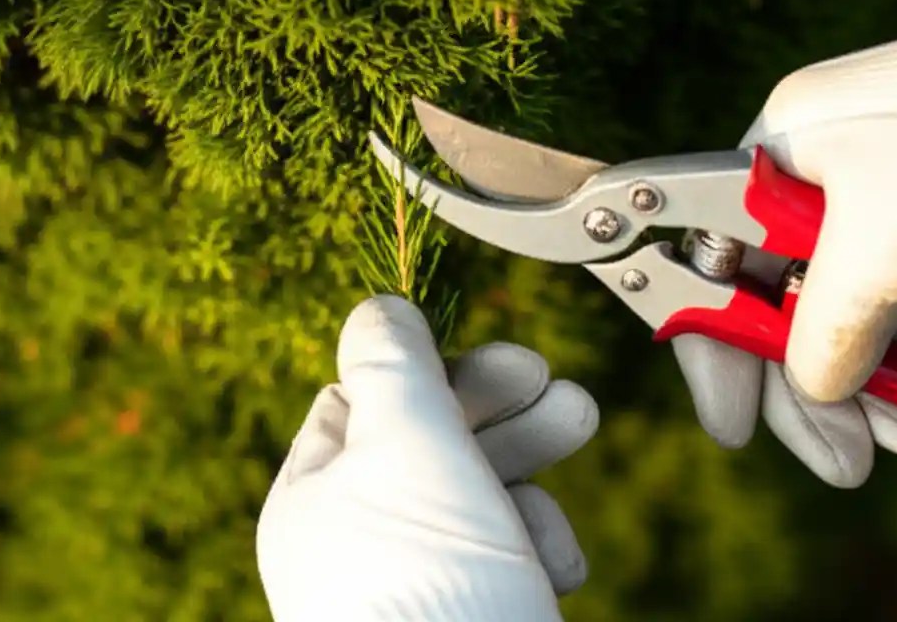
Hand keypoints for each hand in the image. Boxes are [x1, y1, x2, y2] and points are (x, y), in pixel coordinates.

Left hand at [257, 295, 598, 620]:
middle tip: (564, 393)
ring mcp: (412, 587)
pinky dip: (534, 545)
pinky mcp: (465, 620)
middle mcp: (355, 542)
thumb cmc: (428, 579)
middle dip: (505, 412)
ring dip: (531, 465)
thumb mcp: (404, 440)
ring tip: (580, 432)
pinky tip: (557, 561)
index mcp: (316, 495)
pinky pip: (499, 562)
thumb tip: (377, 307)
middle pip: (431, 445)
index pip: (367, 403)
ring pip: (475, 499)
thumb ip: (392, 362)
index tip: (509, 362)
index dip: (439, 373)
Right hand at [674, 0, 896, 486]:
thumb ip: (827, 326)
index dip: (717, 349)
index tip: (734, 425)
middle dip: (824, 396)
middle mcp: (824, 190)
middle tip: (849, 465)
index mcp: (777, 162)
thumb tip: (815, 390)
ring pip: (867, 328)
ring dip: (895, 398)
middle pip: (793, 312)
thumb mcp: (885, 239)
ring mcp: (893, 216)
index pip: (718, 268)